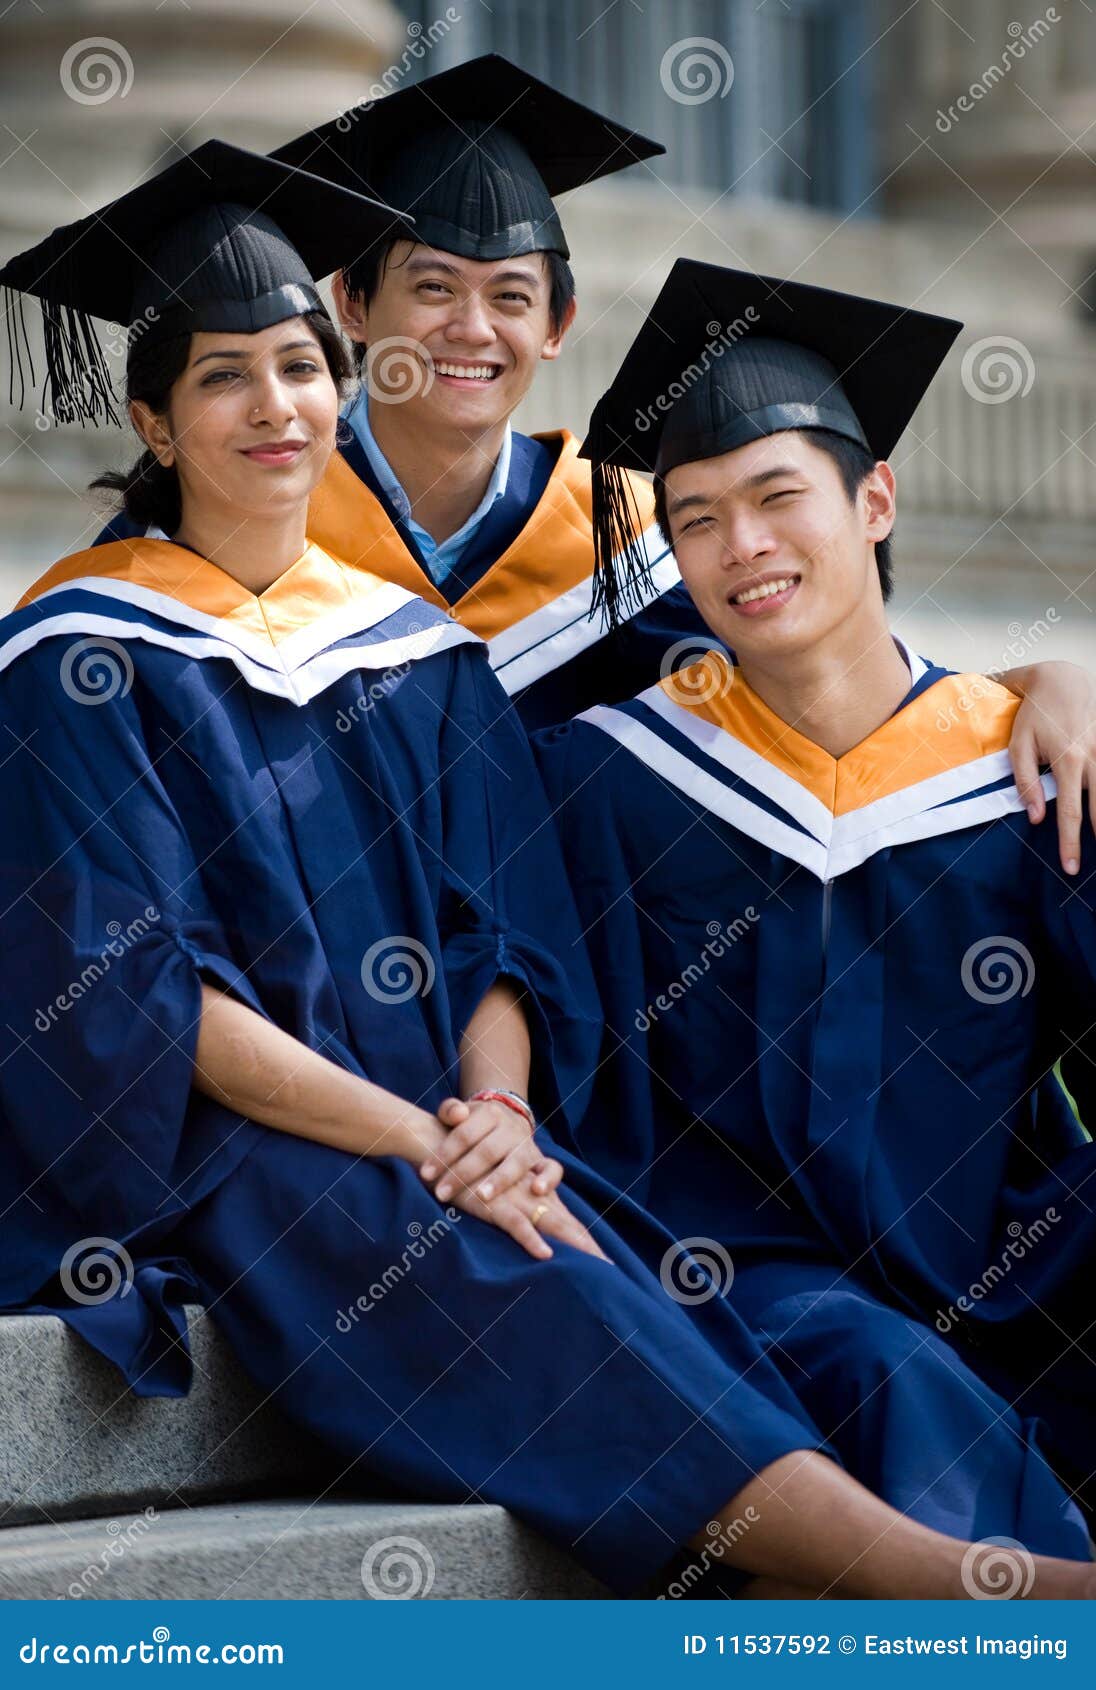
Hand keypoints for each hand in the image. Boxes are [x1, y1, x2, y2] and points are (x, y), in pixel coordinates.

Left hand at [420, 1097, 561, 1204]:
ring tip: (481, 1196)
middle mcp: (510, 1129)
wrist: (507, 1119)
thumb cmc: (473, 1124)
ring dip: (499, 1180)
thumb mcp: (460, 1113)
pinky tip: (537, 1192)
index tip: (425, 1174)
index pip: (464, 1134)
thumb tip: (456, 1114)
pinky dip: (548, 1179)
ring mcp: (528, 1145)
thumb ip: (450, 1110)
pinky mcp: (541, 1160)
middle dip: (462, 1173)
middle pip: (486, 1151)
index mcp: (488, 1114)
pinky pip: (553, 1168)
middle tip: (441, 1193)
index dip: (444, 1154)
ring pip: (516, 1162)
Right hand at [441, 1166, 610, 1262]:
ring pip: (551, 1223)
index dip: (580, 1234)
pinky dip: (530, 1240)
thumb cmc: (464, 1164)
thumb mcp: (487, 1183)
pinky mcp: (494, 1203)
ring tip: (595, 1265)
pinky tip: (545, 1254)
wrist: (439, 1142)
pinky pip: (516, 1224)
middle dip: (586, 1244)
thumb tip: (516, 1215)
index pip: (562, 1213)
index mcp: (529, 1188)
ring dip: (572, 1244)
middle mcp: (528, 1191)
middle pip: (565, 1221)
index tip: (600, 1257)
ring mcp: (515, 1196)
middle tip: (610, 1266)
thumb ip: (504, 1200)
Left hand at [1007, 662, 1095, 873]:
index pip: (1072, 813)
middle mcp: (1094, 758)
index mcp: (1069, 762)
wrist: (1061, 678)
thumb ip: (1026, 782)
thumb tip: (1036, 817)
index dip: (1071, 843)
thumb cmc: (1034, 714)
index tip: (1070, 867)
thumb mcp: (1019, 745)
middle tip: (1094, 869)